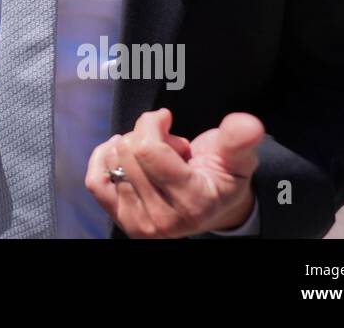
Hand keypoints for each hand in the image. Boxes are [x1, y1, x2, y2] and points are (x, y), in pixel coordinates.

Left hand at [85, 108, 262, 237]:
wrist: (209, 207)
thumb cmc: (220, 179)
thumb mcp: (237, 159)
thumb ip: (239, 140)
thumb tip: (248, 124)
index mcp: (192, 202)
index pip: (147, 149)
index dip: (152, 123)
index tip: (166, 119)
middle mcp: (162, 220)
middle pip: (127, 151)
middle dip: (145, 135)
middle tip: (167, 146)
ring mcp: (138, 223)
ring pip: (112, 161)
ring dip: (130, 149)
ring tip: (155, 158)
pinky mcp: (119, 219)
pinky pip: (95, 179)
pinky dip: (104, 158)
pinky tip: (121, 153)